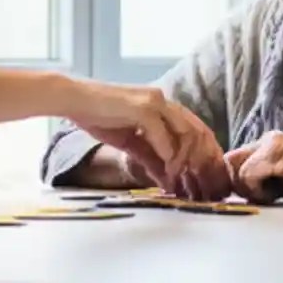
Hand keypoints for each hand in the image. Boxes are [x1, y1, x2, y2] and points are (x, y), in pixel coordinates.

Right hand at [67, 83, 229, 199]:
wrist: (73, 99)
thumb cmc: (97, 117)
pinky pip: (164, 136)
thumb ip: (150, 157)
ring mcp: (155, 101)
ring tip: (185, 182)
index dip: (205, 152)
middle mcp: (163, 100)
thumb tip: (168, 181)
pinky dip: (168, 156)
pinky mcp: (143, 108)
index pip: (195, 127)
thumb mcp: (130, 143)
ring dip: (187, 160)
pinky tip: (167, 173)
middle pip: (198, 130)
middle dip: (205, 159)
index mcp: (162, 105)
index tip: (208, 176)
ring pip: (186, 132)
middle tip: (205, 184)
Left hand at [224, 131, 282, 204]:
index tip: (248, 195)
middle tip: (255, 197)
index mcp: (269, 142)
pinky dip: (256, 189)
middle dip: (237, 182)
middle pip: (231, 159)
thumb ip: (262, 178)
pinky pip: (249, 174)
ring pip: (237, 168)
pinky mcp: (277, 156)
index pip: (235, 157)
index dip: (236, 178)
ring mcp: (272, 145)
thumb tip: (239, 190)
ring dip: (248, 188)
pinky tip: (274, 196)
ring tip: (269, 197)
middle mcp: (268, 139)